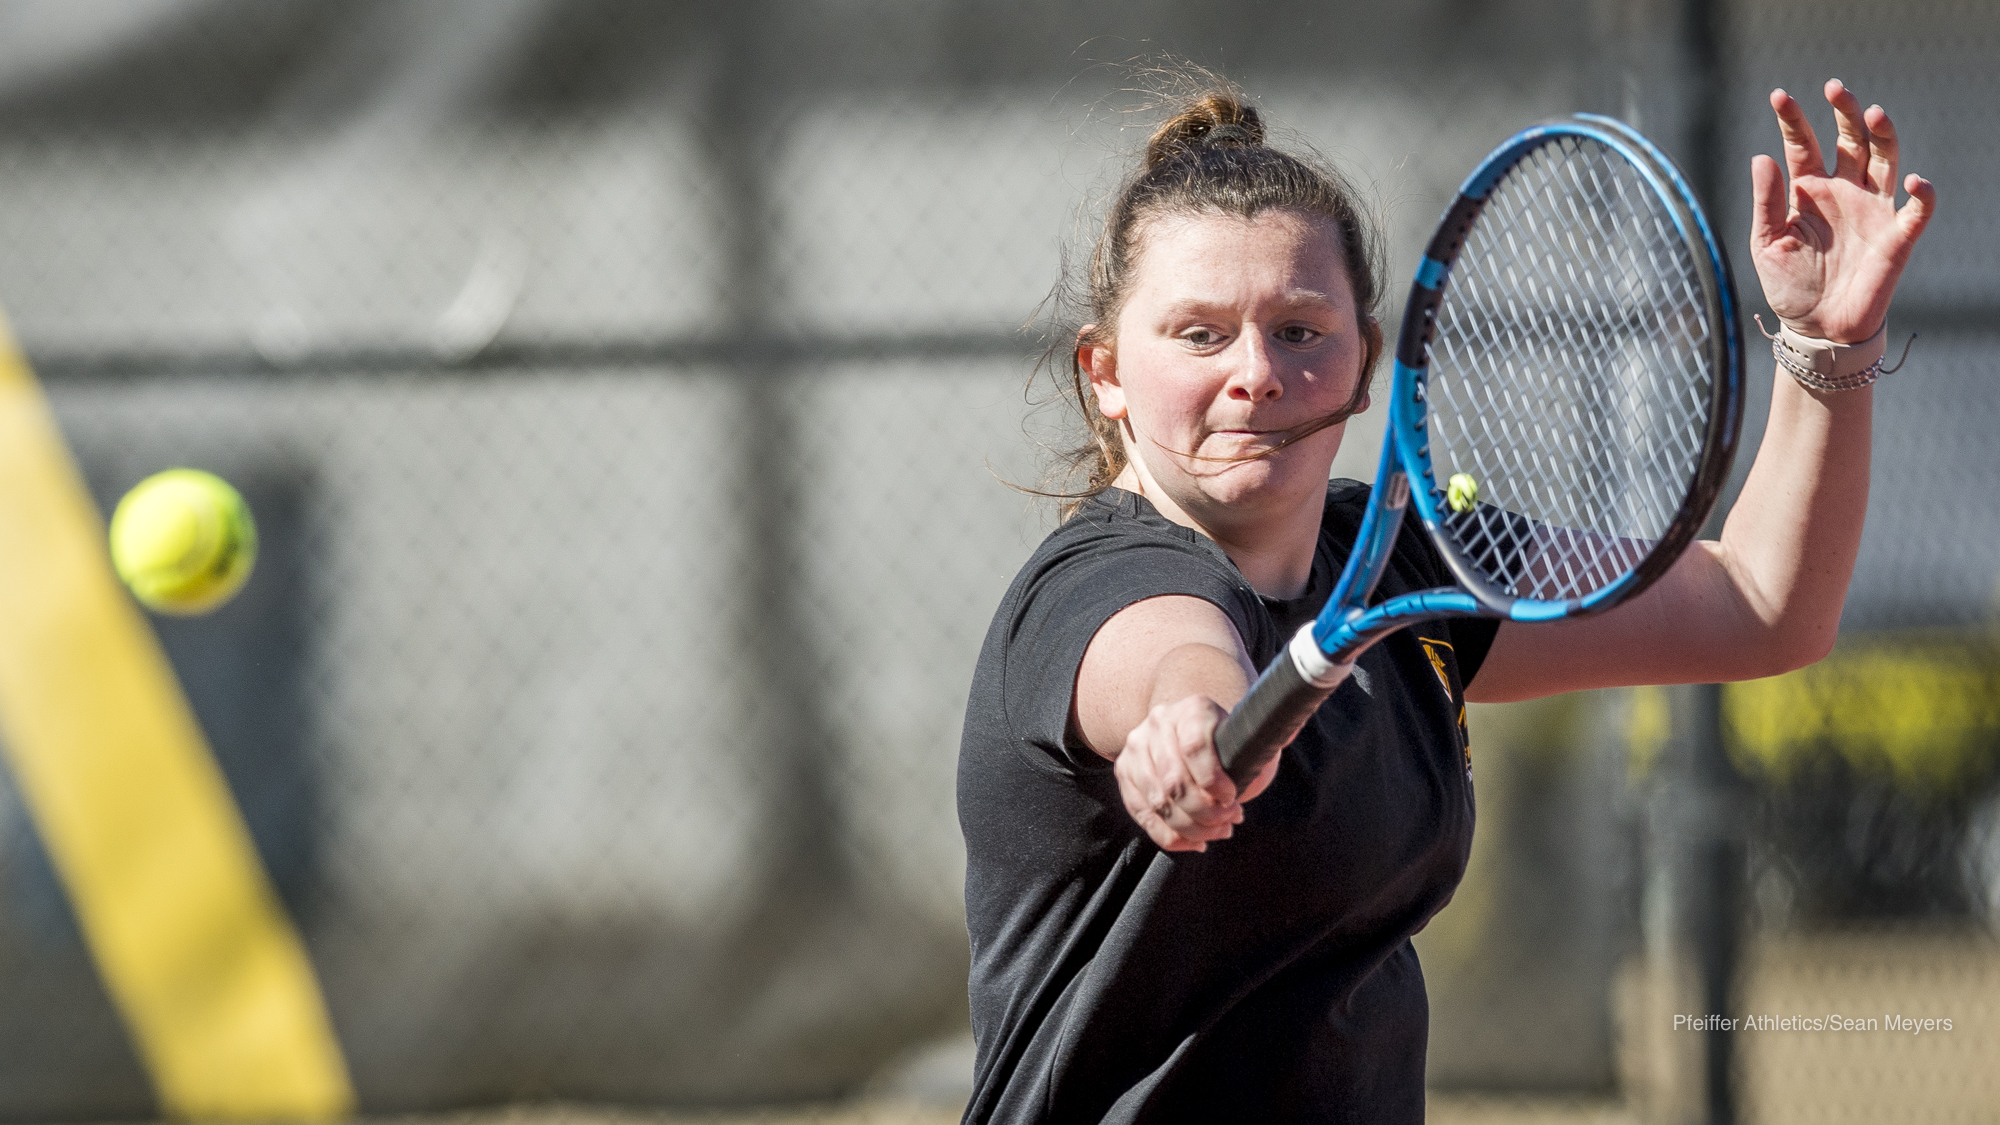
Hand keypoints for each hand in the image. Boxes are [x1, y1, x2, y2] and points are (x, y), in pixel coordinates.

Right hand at [1113, 695, 1277, 851]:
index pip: (1194, 745)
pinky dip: (1170, 836)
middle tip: (1231, 821)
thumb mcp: (1249, 735)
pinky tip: (1195, 842)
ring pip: (1159, 802)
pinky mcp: (1124, 772)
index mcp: (1191, 708)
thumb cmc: (1227, 740)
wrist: (1189, 727)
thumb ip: (1270, 736)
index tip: (1234, 798)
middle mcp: (1157, 722)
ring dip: (1192, 827)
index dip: (1214, 779)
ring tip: (1218, 832)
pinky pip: (1143, 814)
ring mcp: (1136, 747)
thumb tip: (1292, 731)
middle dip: (1206, 812)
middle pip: (1175, 781)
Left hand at [1750, 80, 1936, 342]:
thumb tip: (1761, 157)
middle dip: (1844, 112)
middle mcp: (1843, 191)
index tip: (1779, 96)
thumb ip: (1766, 202)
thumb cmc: (1790, 285)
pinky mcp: (1896, 236)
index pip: (1802, 144)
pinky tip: (1914, 182)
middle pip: (1851, 140)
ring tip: (1872, 113)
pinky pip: (1916, 211)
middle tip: (1835, 88)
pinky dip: (1920, 195)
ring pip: (1885, 160)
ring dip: (1883, 135)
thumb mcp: (1766, 244)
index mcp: (1808, 191)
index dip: (1792, 120)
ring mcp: (1872, 210)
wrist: (1817, 328)